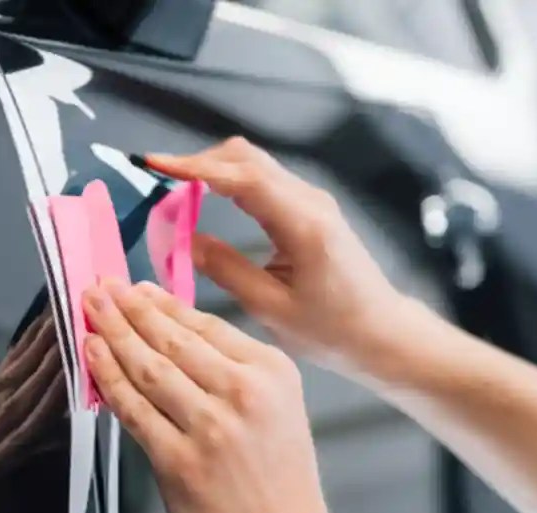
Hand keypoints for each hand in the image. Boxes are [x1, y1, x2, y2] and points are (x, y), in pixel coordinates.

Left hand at [82, 279, 343, 512]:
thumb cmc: (280, 488)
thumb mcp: (277, 413)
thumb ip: (234, 376)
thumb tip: (174, 338)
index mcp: (272, 373)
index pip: (205, 325)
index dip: (161, 303)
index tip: (134, 289)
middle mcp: (244, 392)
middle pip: (172, 339)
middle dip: (129, 309)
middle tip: (99, 287)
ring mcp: (211, 427)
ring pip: (148, 367)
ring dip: (112, 333)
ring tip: (88, 309)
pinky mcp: (180, 462)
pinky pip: (133, 409)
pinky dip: (107, 378)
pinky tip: (90, 354)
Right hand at [146, 138, 413, 373]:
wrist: (380, 331)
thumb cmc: (331, 329)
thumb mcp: (269, 307)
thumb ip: (224, 269)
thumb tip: (183, 240)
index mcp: (303, 225)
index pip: (243, 177)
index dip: (195, 167)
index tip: (156, 164)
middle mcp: (310, 202)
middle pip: (246, 157)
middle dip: (198, 161)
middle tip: (158, 179)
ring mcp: (312, 201)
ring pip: (253, 163)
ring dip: (212, 168)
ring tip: (175, 189)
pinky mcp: (309, 208)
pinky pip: (262, 180)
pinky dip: (228, 180)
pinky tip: (205, 197)